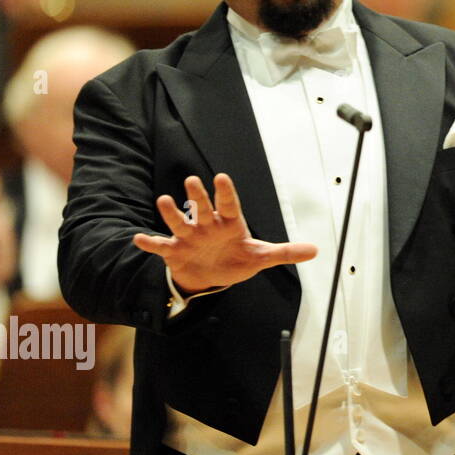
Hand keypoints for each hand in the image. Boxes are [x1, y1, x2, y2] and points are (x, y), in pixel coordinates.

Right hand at [132, 173, 316, 292]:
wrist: (211, 277)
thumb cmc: (236, 260)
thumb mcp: (261, 257)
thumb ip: (285, 252)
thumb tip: (315, 250)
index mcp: (230, 224)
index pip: (229, 205)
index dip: (226, 193)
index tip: (221, 178)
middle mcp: (208, 226)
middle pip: (202, 208)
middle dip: (198, 196)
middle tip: (192, 180)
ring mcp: (189, 237)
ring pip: (179, 222)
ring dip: (171, 212)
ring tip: (164, 200)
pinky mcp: (174, 252)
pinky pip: (161, 246)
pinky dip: (150, 243)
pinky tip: (139, 238)